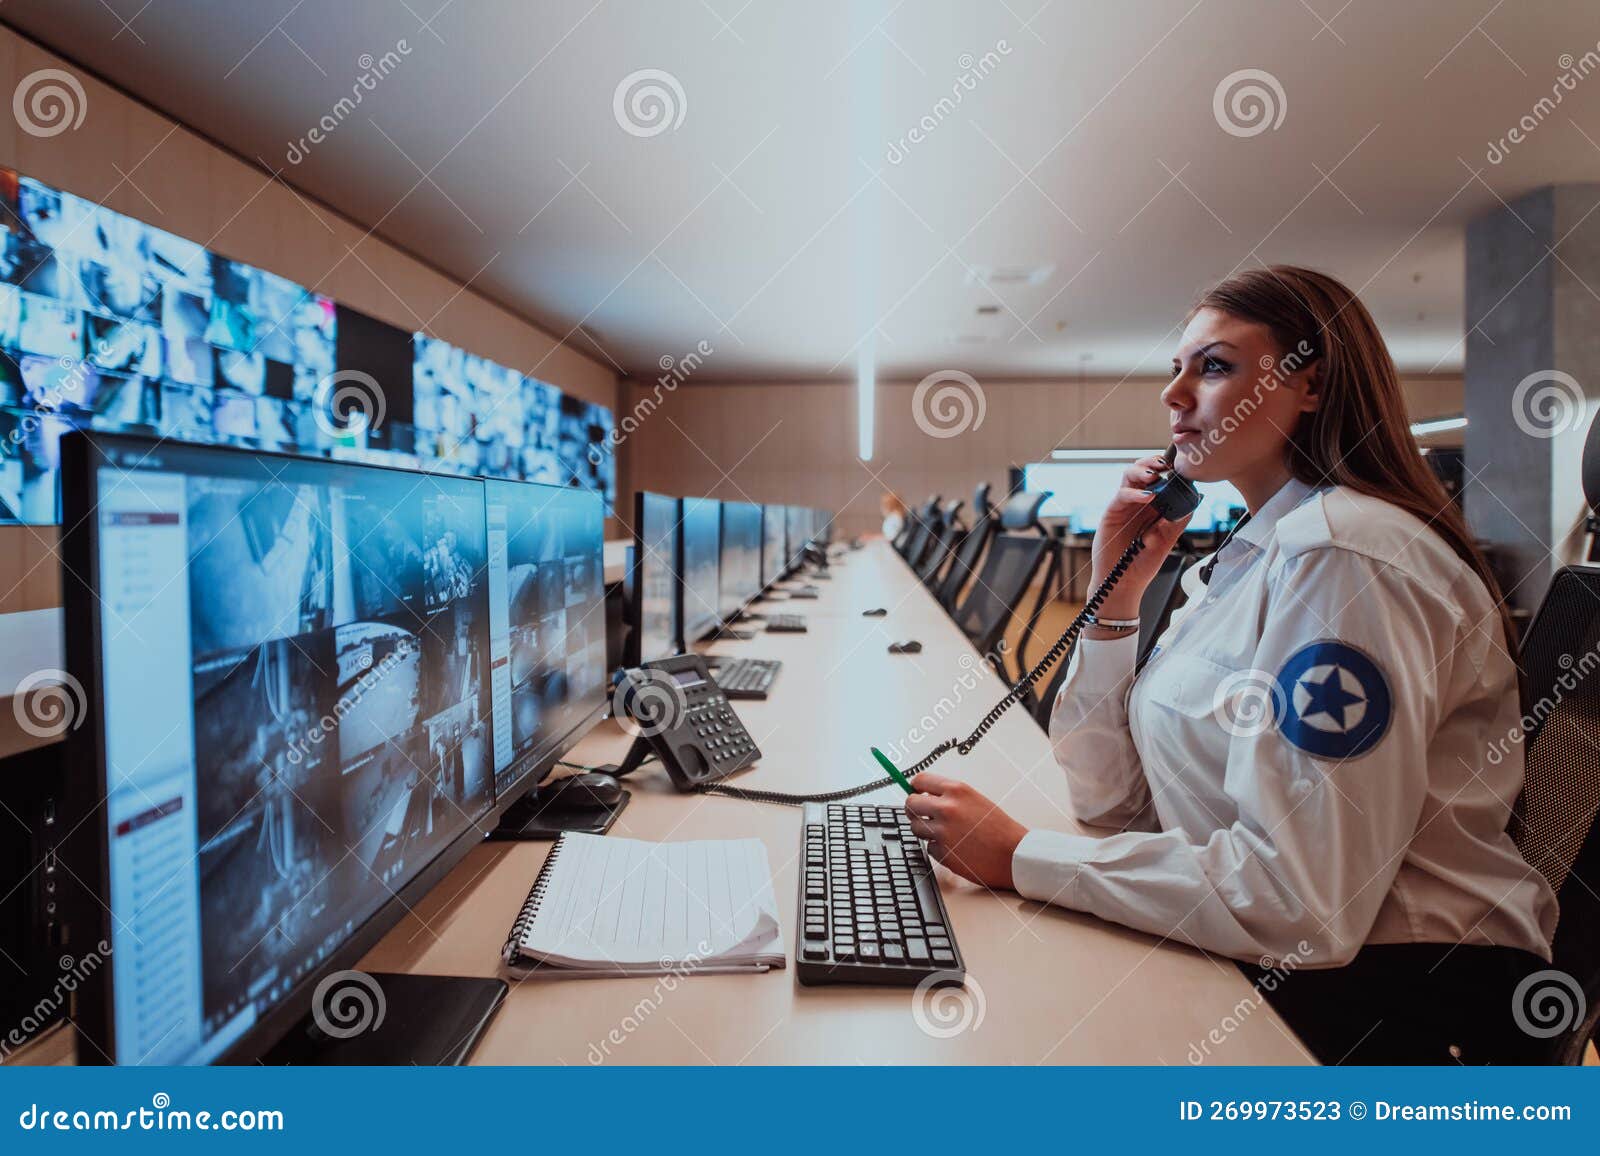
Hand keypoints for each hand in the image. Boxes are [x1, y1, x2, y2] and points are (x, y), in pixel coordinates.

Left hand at [904, 773, 1027, 890]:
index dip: (915, 788)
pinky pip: (929, 847)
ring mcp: (942, 831)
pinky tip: (955, 848)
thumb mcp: (975, 800)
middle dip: (915, 810)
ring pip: (915, 827)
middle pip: (910, 804)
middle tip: (923, 815)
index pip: (919, 780)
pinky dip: (938, 848)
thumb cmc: (1000, 828)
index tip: (916, 792)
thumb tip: (925, 795)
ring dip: (925, 831)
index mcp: (956, 790)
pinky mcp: (942, 852)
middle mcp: (946, 808)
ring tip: (946, 833)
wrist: (1015, 854)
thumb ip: (951, 796)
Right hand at [1086, 454, 1193, 620]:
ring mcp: (1124, 506)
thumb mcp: (1168, 541)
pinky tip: (1148, 498)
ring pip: (1129, 475)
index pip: (1161, 478)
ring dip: (1142, 470)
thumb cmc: (1144, 564)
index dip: (1169, 468)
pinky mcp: (1112, 513)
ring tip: (1155, 475)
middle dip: (1154, 462)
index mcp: (1154, 506)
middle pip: (1143, 470)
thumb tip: (1195, 497)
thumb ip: (1179, 520)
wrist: (1122, 583)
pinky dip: (1135, 493)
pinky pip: (1121, 496)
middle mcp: (1139, 501)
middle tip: (1166, 464)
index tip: (1182, 465)